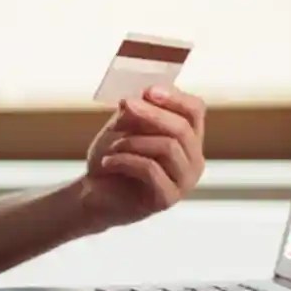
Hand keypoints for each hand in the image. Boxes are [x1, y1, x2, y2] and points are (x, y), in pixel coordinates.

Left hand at [79, 85, 207, 233]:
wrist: (95, 194)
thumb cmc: (112, 158)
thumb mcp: (121, 126)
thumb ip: (136, 111)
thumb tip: (143, 94)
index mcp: (188, 138)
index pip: (195, 110)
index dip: (175, 97)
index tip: (149, 90)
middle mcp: (193, 159)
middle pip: (183, 128)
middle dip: (151, 113)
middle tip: (126, 105)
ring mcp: (184, 182)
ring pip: (168, 147)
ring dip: (134, 141)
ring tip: (113, 146)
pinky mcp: (168, 199)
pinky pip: (151, 169)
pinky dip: (125, 160)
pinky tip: (108, 163)